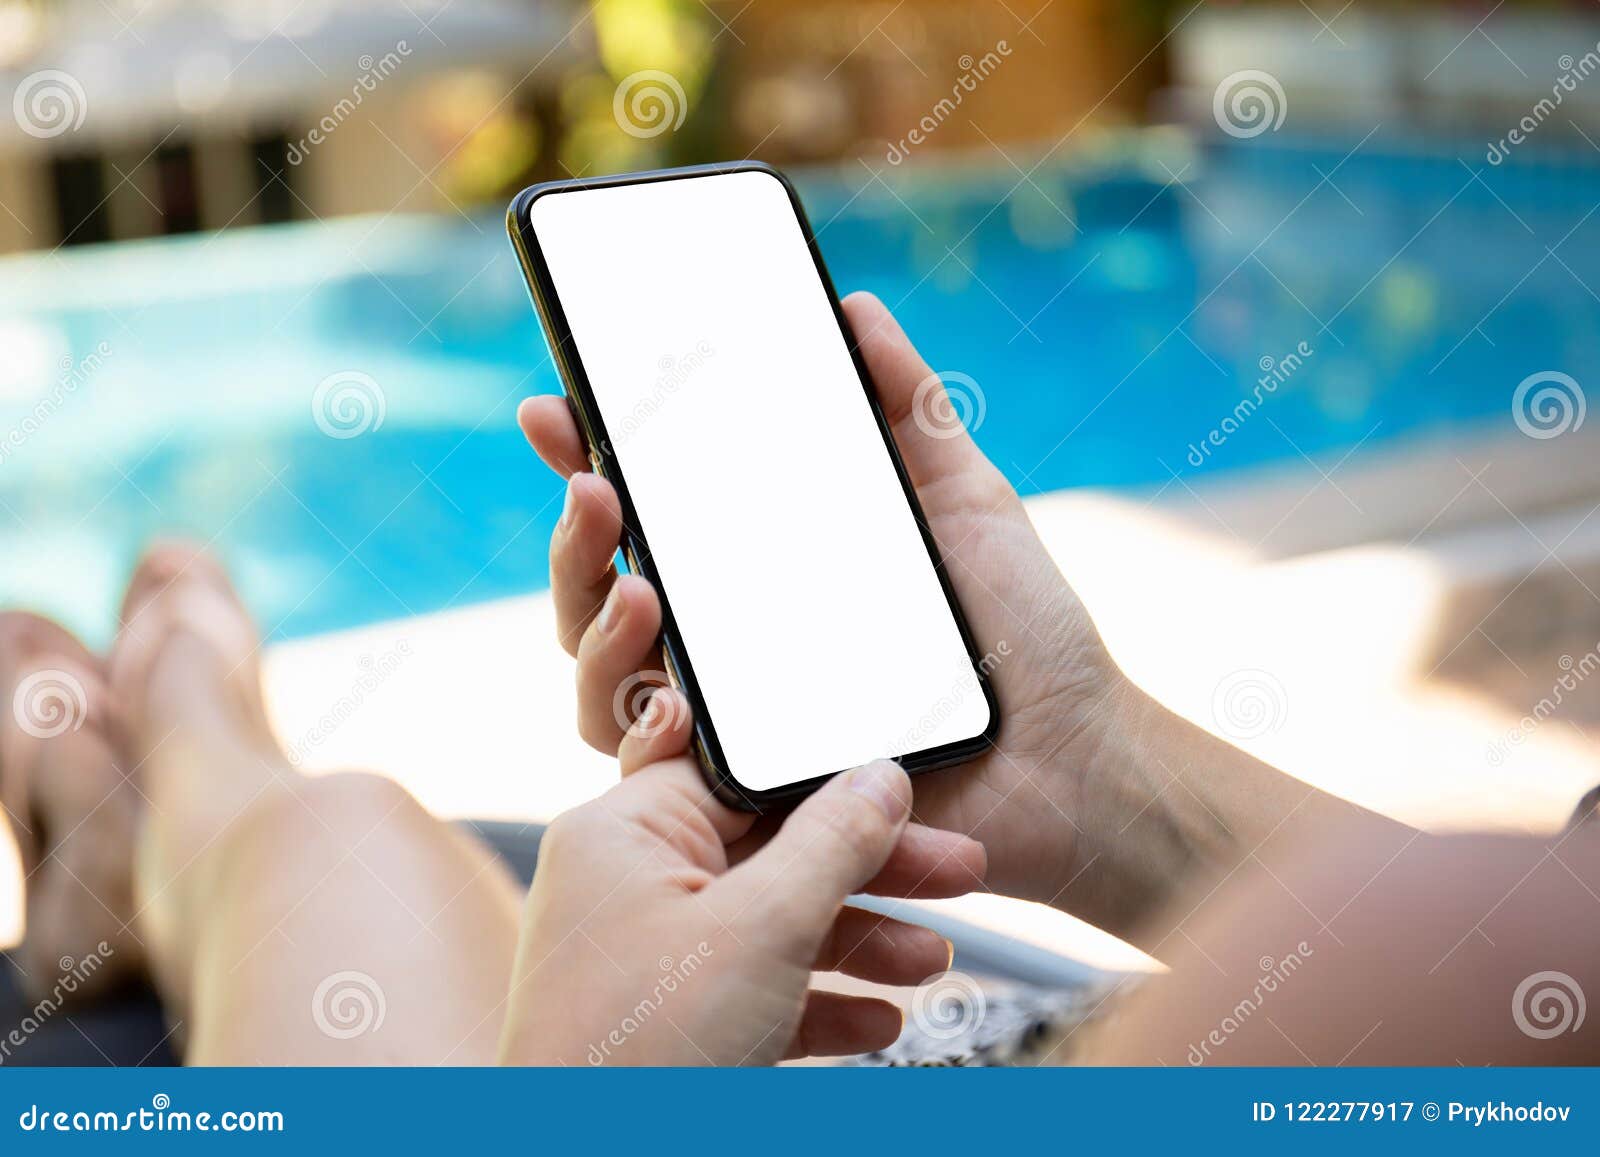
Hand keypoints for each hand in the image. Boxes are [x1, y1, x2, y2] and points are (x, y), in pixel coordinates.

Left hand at [499, 693, 984, 1064]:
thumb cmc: (644, 1055)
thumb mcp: (760, 930)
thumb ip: (830, 843)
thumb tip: (880, 778)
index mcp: (625, 833)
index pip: (747, 779)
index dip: (836, 783)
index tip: (911, 797)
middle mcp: (630, 885)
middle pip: (773, 850)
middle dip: (872, 872)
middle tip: (959, 872)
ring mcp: (646, 957)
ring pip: (773, 923)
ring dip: (860, 941)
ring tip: (931, 960)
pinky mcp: (665, 1022)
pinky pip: (756, 988)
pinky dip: (819, 1001)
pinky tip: (878, 1021)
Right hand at [520, 291, 1115, 910]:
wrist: (1082, 762)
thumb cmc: (1026, 635)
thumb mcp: (965, 500)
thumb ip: (909, 410)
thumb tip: (854, 306)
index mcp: (762, 576)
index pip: (650, 520)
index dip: (589, 465)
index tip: (555, 410)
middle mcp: (730, 649)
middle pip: (600, 598)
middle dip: (572, 543)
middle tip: (595, 489)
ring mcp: (735, 727)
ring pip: (604, 684)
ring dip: (592, 630)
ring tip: (634, 589)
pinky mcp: (753, 800)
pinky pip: (661, 775)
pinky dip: (641, 732)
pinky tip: (666, 696)